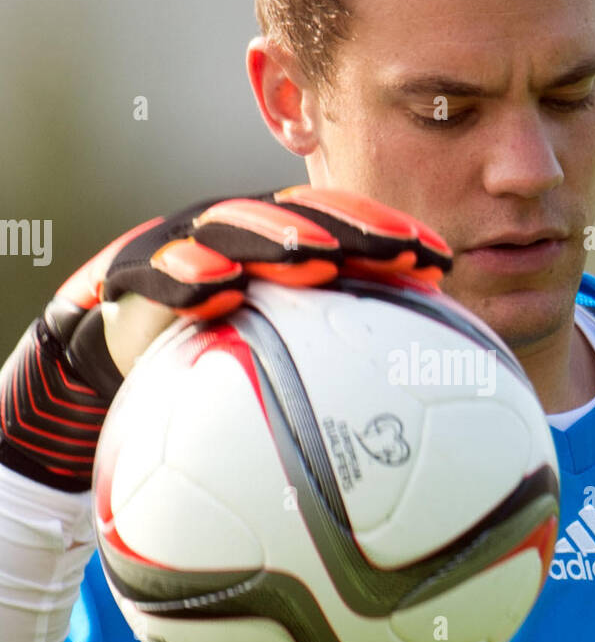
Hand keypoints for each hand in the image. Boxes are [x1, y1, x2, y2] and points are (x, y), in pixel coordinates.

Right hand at [0, 186, 451, 490]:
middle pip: (296, 216)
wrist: (110, 361)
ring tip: (316, 257)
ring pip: (230, 226)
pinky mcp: (133, 273)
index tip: (437, 260)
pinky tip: (220, 288)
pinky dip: (188, 275)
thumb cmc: (205, 364)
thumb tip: (409, 425)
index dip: (386, 232)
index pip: (339, 224)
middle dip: (347, 226)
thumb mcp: (269, 361)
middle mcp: (233, 234)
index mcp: (274, 246)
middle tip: (395, 248)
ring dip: (276, 239)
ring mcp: (184, 246)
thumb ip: (325, 365)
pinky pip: (161, 271)